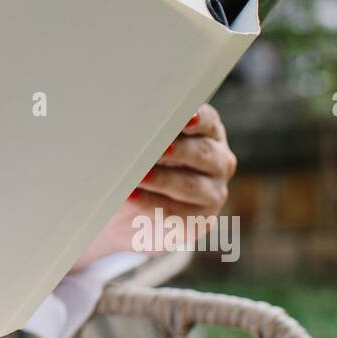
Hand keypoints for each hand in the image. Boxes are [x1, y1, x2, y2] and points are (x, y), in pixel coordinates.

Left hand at [68, 104, 236, 269]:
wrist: (131, 215)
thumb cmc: (138, 166)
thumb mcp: (139, 147)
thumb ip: (139, 134)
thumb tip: (120, 124)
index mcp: (206, 132)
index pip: (207, 120)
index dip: (197, 118)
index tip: (185, 117)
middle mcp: (217, 160)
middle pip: (202, 152)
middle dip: (177, 149)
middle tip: (156, 146)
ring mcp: (213, 192)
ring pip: (190, 185)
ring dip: (161, 179)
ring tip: (138, 175)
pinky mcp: (200, 220)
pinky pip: (175, 212)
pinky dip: (150, 203)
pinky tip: (131, 197)